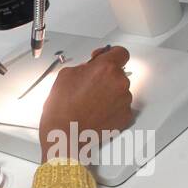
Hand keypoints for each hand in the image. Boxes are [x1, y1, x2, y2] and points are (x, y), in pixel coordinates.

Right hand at [39, 46, 133, 161]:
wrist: (65, 134)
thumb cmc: (62, 109)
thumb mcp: (66, 74)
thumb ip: (85, 66)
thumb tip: (92, 68)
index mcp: (106, 68)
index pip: (121, 53)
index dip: (112, 55)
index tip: (105, 59)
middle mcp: (119, 83)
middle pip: (119, 73)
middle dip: (106, 77)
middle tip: (90, 86)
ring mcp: (124, 101)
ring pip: (120, 91)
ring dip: (109, 93)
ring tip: (91, 102)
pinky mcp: (125, 117)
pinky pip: (121, 107)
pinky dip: (112, 108)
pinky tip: (96, 111)